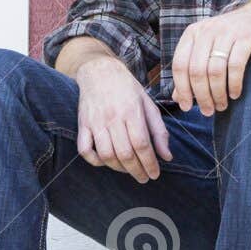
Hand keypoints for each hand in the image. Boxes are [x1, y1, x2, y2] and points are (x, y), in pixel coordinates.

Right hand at [74, 55, 172, 181]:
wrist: (99, 71)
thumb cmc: (128, 89)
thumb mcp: (149, 105)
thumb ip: (159, 131)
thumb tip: (167, 157)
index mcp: (132, 111)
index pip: (141, 144)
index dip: (149, 163)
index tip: (154, 174)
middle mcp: (113, 117)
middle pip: (125, 153)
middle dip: (136, 170)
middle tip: (143, 178)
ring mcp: (96, 122)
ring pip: (106, 154)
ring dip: (119, 168)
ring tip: (129, 170)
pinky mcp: (83, 124)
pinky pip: (85, 149)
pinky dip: (95, 161)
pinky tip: (106, 162)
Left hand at [171, 0, 250, 114]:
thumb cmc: (228, 36)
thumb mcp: (206, 48)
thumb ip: (190, 70)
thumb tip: (177, 98)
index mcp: (192, 33)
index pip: (179, 65)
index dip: (182, 89)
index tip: (187, 107)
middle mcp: (207, 31)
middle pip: (197, 70)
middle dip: (201, 96)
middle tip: (208, 111)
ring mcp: (226, 33)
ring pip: (215, 70)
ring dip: (218, 93)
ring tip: (222, 106)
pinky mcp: (246, 37)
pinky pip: (236, 66)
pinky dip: (234, 84)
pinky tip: (235, 94)